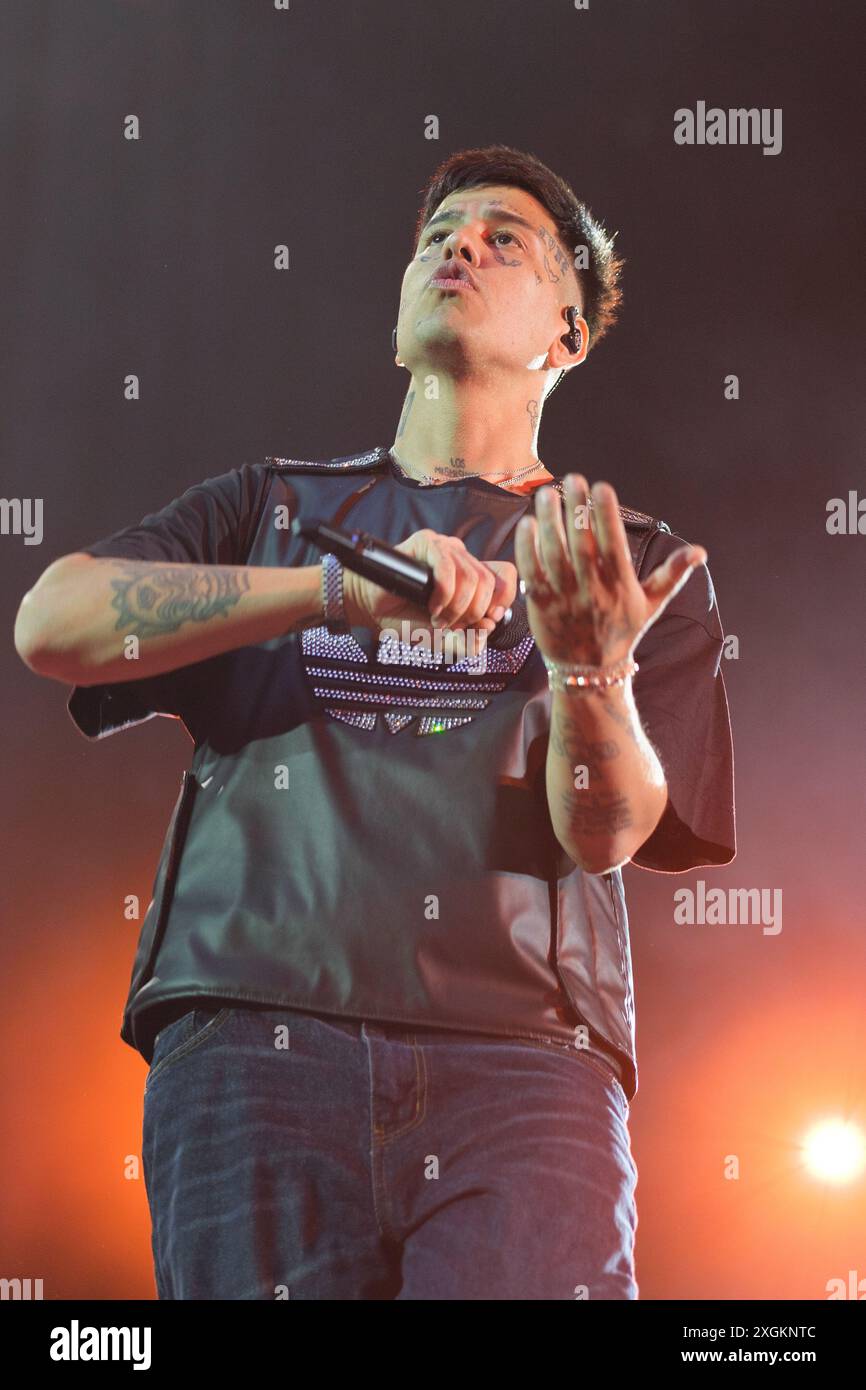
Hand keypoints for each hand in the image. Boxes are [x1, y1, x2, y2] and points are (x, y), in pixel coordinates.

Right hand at [342, 528, 516, 649]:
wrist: (373, 609)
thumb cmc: (408, 618)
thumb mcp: (445, 639)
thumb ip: (469, 640)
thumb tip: (488, 627)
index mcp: (472, 575)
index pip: (505, 575)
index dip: (503, 599)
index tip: (487, 620)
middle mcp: (462, 558)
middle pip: (488, 582)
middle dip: (473, 612)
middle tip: (452, 625)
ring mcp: (445, 548)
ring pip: (471, 577)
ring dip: (456, 607)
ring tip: (438, 619)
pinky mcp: (427, 543)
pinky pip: (447, 567)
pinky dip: (444, 594)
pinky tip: (432, 607)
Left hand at [514, 474, 706, 665]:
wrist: (589, 671)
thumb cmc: (621, 631)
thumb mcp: (652, 604)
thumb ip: (673, 574)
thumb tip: (701, 552)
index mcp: (620, 586)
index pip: (613, 545)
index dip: (606, 515)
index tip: (601, 486)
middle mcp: (592, 591)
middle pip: (582, 544)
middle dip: (577, 509)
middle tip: (573, 479)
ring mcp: (564, 598)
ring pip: (554, 554)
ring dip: (550, 521)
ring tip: (547, 493)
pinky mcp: (541, 606)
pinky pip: (532, 573)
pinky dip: (528, 548)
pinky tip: (528, 523)